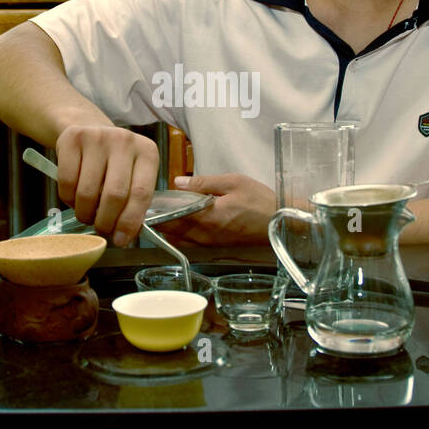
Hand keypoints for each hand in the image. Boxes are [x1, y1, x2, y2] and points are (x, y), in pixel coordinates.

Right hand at [54, 125, 159, 245]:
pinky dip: (68, 199)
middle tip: (101, 229)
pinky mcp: (73, 139)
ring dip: (84, 213)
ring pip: (88, 191)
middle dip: (105, 221)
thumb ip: (133, 201)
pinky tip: (74, 198)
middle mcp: (125, 141)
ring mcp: (98, 137)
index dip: (129, 221)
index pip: (141, 194)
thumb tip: (124, 235)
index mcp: (147, 153)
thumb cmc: (113, 161)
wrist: (88, 128)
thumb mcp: (133, 174)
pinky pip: (67, 181)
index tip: (121, 240)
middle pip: (115, 195)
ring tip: (86, 214)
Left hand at [155, 173, 275, 246]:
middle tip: (149, 207)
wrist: (280, 223)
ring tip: (161, 214)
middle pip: (171, 231)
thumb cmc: (260, 201)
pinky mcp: (216, 246)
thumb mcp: (233, 182)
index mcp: (207, 218)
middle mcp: (205, 235)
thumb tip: (178, 182)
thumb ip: (204, 183)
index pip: (172, 217)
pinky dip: (179, 235)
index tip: (148, 201)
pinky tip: (178, 224)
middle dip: (158, 220)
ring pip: (178, 239)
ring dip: (167, 229)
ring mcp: (210, 243)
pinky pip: (189, 243)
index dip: (158, 210)